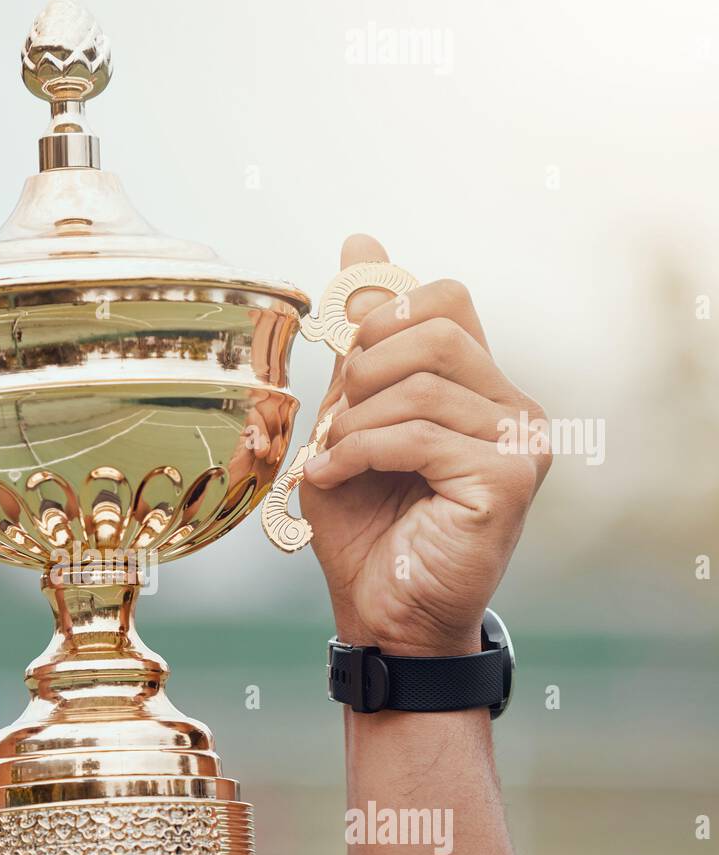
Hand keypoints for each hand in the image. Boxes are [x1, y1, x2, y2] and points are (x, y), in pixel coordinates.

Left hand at [300, 235, 549, 655]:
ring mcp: (521, 442)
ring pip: (424, 383)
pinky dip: (362, 450)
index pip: (446, 299)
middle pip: (438, 328)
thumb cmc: (367, 526)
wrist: (383, 612)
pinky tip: (335, 476)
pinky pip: (422, 434)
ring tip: (333, 459)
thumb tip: (361, 242)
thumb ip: (360, 346)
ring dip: (356, 420)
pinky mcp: (510, 479)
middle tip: (336, 418)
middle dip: (365, 365)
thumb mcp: (349, 422)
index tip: (343, 353)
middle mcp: (512, 406)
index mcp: (479, 386)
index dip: (384, 311)